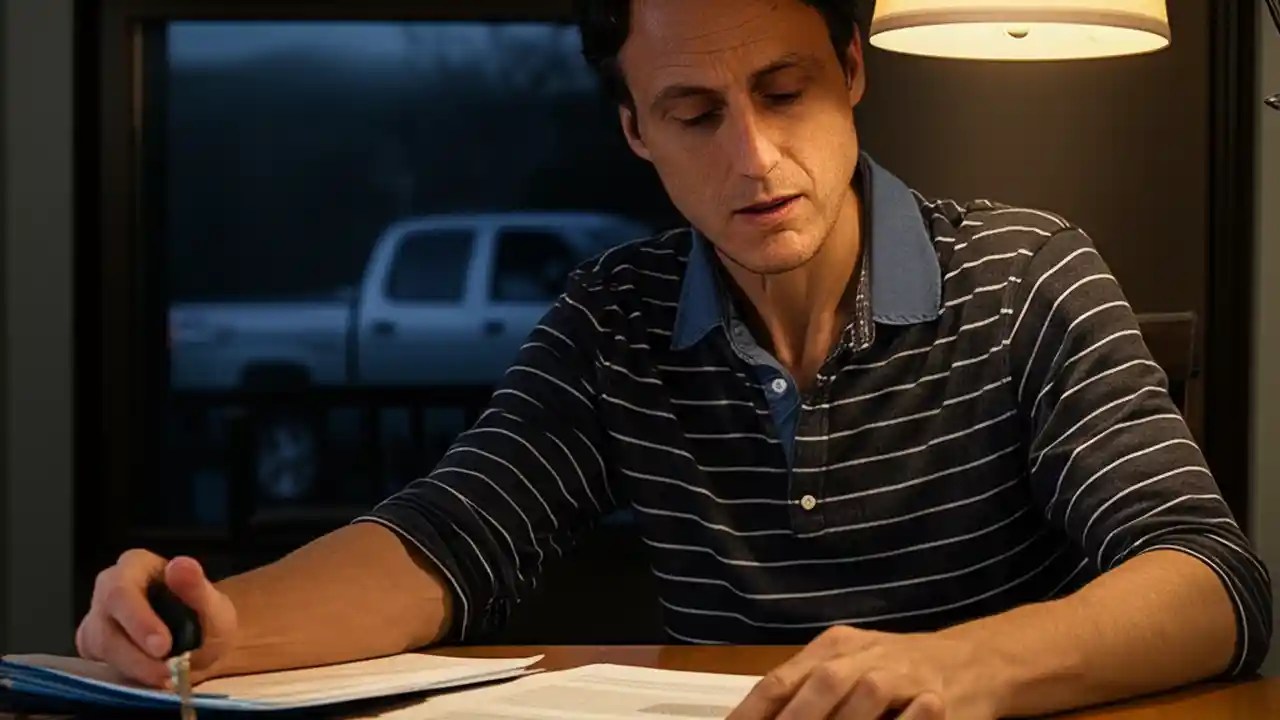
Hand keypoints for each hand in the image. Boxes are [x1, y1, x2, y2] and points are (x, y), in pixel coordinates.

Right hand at [76, 551, 237, 687]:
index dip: (138, 621)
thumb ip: (197, 586)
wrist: (201, 643)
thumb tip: (180, 565)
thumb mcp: (213, 604)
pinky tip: (152, 678)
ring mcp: (96, 618)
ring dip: (134, 668)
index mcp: (135, 565)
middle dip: (135, 654)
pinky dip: (127, 675)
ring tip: (166, 677)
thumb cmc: (204, 617)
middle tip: (166, 672)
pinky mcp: (92, 646)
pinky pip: (100, 664)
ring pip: (101, 648)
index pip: (121, 590)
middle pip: (104, 624)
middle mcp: (108, 588)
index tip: (162, 646)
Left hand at [727, 626, 999, 719]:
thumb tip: (756, 717)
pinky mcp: (935, 702)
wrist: (973, 660)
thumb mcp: (846, 662)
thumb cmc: (898, 665)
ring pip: (864, 702)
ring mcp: (901, 678)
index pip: (781, 681)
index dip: (752, 713)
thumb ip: (804, 687)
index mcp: (833, 648)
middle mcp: (864, 658)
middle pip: (821, 687)